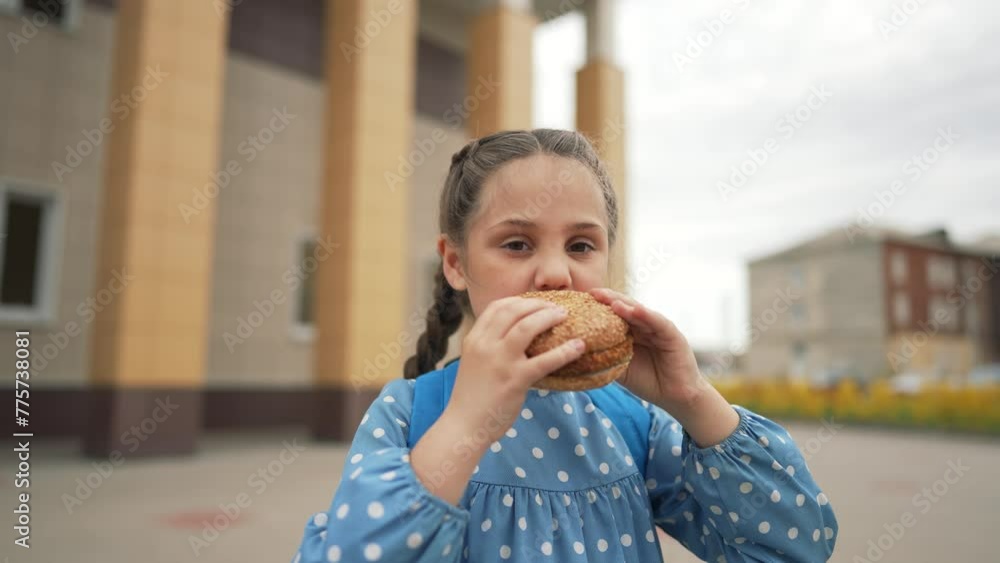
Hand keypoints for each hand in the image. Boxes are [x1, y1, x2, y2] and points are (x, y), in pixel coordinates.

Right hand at [412, 297, 586, 504]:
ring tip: (565, 317)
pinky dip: (565, 351)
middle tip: (555, 308)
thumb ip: (489, 347)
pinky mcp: (515, 380)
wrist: (464, 426)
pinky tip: (579, 347)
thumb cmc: (472, 397)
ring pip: (528, 326)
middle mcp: (485, 345)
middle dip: (538, 304)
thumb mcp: (474, 363)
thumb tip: (516, 338)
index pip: (496, 307)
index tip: (535, 303)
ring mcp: (500, 361)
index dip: (519, 300)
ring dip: (550, 317)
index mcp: (474, 339)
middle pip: (514, 310)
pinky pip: (545, 360)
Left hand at [588, 288, 701, 406]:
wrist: (674, 396)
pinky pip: (657, 322)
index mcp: (631, 332)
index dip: (598, 307)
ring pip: (639, 312)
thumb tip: (577, 353)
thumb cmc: (647, 381)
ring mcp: (658, 328)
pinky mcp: (672, 334)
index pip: (613, 314)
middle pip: (625, 308)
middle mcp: (644, 326)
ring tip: (609, 300)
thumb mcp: (620, 367)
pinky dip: (646, 315)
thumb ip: (605, 357)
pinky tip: (634, 310)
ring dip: (625, 304)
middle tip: (592, 293)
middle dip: (609, 299)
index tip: (580, 301)